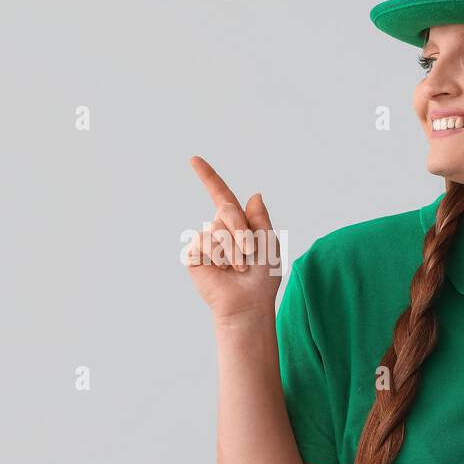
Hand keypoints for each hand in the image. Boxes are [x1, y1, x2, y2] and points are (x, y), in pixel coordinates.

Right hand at [184, 155, 281, 322]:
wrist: (248, 303)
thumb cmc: (261, 278)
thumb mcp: (269, 242)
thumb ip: (260, 218)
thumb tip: (254, 195)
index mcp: (236, 224)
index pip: (219, 195)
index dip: (207, 177)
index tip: (193, 159)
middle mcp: (217, 230)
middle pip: (225, 208)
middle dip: (242, 229)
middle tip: (250, 252)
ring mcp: (204, 243)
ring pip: (216, 227)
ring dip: (234, 248)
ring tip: (237, 268)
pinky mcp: (194, 256)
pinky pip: (204, 242)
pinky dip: (219, 255)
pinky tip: (221, 270)